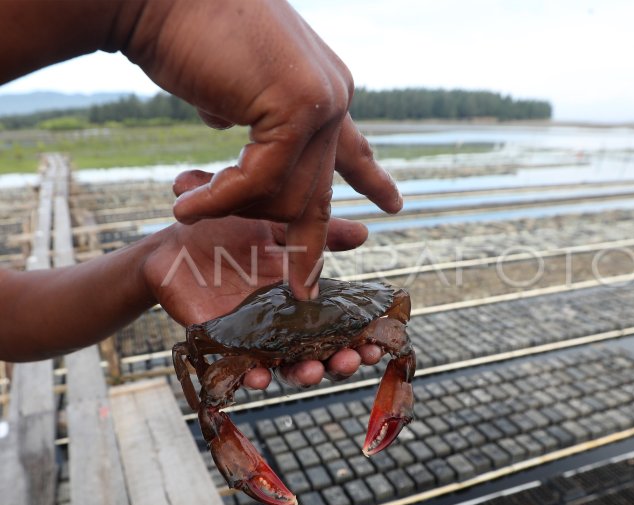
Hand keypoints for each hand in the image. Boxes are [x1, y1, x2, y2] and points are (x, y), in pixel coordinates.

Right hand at [119, 0, 401, 299]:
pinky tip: (185, 210)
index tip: (393, 206)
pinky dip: (220, 200)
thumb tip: (234, 131)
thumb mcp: (231, 85)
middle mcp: (334, 95)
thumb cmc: (185, 34)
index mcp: (324, 89)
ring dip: (234, 208)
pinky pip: (261, 179)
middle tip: (303, 285)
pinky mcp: (299, 107)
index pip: (351, 146)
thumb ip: (249, 115)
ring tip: (188, 207)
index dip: (370, 177)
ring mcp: (323, 100)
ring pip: (288, 192)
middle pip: (318, 188)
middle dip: (309, 241)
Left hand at [143, 214, 382, 389]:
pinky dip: (249, 377)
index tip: (378, 343)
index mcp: (301, 301)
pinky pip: (237, 369)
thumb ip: (318, 233)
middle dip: (338, 363)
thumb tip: (365, 233)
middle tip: (353, 360)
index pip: (338, 329)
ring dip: (301, 375)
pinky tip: (260, 377)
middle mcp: (282, 326)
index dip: (360, 339)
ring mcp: (252, 338)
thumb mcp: (279, 227)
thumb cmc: (230, 231)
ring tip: (311, 371)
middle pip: (318, 355)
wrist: (175, 239)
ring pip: (283, 368)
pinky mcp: (220, 345)